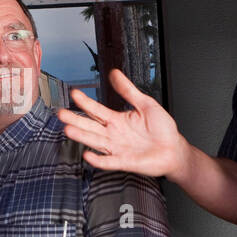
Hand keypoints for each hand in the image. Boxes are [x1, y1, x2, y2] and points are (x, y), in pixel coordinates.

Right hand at [56, 69, 186, 177]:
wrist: (174, 150)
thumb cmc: (162, 129)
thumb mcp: (146, 104)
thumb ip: (128, 91)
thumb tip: (115, 73)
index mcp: (117, 120)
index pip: (96, 109)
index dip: (86, 102)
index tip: (74, 93)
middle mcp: (113, 134)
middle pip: (90, 126)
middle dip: (76, 120)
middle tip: (61, 114)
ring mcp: (117, 149)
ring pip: (95, 142)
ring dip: (82, 137)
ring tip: (68, 130)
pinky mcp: (124, 162)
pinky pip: (108, 161)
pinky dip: (98, 159)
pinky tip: (88, 155)